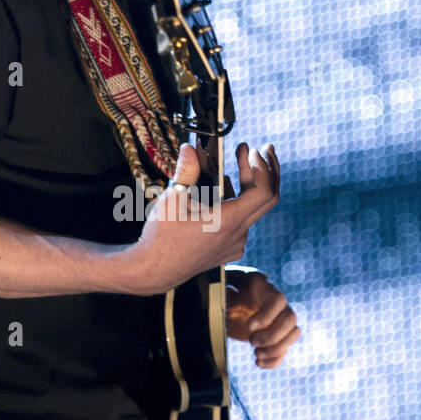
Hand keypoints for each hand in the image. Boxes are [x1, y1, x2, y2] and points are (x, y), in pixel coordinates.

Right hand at [121, 140, 279, 295]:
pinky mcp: (229, 249)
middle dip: (265, 170)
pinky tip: (225, 190)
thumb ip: (186, 172)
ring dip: (249, 185)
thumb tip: (190, 149)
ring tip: (239, 163)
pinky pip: (243, 222)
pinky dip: (240, 202)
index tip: (251, 151)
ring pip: (254, 210)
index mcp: (227, 222)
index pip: (263, 191)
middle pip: (266, 199)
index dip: (262, 167)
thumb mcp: (171, 200)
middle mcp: (237, 235)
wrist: (154, 271)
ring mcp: (235, 244)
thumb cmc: (161, 239)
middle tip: (259, 149)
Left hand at [226, 270, 300, 367]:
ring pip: (294, 333)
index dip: (267, 316)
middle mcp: (277, 303)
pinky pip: (285, 349)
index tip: (249, 326)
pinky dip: (274, 360)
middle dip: (273, 335)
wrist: (226, 308)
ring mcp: (280, 320)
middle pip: (291, 319)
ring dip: (276, 349)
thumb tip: (229, 293)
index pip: (278, 300)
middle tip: (252, 342)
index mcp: (263, 288)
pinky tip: (258, 362)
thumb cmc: (224, 297)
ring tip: (256, 353)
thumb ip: (226, 295)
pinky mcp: (278, 337)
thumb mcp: (223, 294)